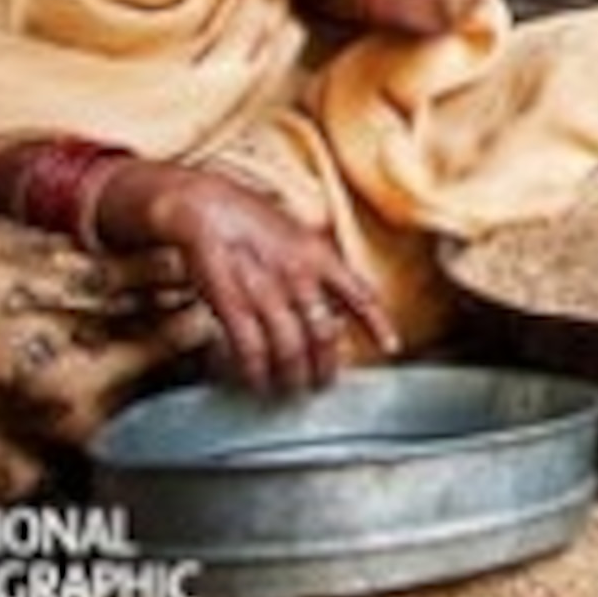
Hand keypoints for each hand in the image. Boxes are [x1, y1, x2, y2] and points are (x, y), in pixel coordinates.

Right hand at [119, 160, 398, 393]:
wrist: (207, 206)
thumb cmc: (251, 218)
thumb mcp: (298, 235)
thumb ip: (318, 266)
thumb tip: (333, 300)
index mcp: (320, 256)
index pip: (360, 295)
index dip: (378, 325)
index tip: (390, 347)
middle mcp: (299, 276)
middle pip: (324, 334)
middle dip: (325, 366)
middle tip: (322, 383)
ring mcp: (266, 292)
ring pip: (290, 349)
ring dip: (292, 376)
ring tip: (291, 389)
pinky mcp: (232, 305)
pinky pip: (251, 350)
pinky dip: (256, 372)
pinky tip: (258, 381)